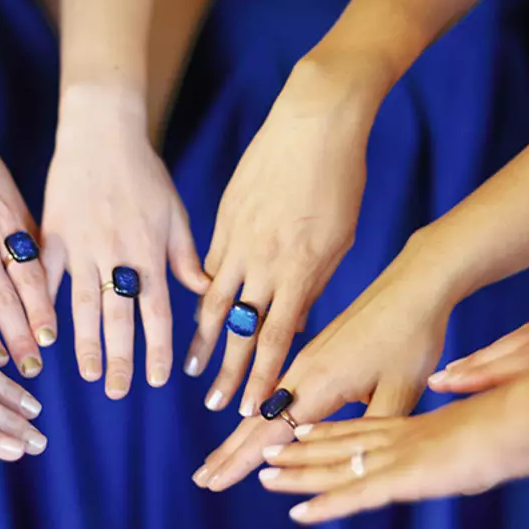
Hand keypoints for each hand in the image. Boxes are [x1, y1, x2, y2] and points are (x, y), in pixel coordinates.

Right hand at [41, 85, 208, 398]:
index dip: (157, 349)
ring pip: (83, 305)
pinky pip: (47, 277)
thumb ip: (186, 257)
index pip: (156, 312)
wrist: (101, 132)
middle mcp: (116, 255)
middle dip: (119, 359)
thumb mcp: (175, 213)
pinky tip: (44, 333)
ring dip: (84, 343)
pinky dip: (45, 305)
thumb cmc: (144, 173)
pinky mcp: (52, 235)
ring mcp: (81, 246)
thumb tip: (207, 293)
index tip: (157, 380)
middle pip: (118, 318)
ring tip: (86, 374)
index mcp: (149, 252)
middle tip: (117, 392)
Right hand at [185, 58, 371, 416]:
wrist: (313, 119)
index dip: (263, 377)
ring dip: (202, 340)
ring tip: (188, 367)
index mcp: (301, 269)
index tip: (252, 409)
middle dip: (228, 373)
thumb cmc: (340, 178)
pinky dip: (202, 294)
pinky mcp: (223, 219)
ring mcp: (238, 240)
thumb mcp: (338, 238)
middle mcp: (264, 261)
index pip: (279, 339)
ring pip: (214, 302)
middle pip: (242, 330)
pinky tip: (195, 313)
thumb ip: (313, 283)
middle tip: (216, 406)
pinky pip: (208, 266)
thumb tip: (294, 322)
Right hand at [193, 236, 452, 490]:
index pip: (270, 434)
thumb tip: (354, 467)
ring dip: (238, 436)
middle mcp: (302, 371)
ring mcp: (306, 361)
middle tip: (202, 481)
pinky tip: (252, 423)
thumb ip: (370, 431)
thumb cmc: (411, 337)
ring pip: (262, 406)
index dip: (241, 462)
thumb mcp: (401, 392)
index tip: (214, 484)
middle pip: (254, 421)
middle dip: (227, 453)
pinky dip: (258, 414)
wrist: (413, 285)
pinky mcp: (315, 354)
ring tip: (218, 462)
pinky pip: (276, 390)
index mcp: (319, 383)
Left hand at [256, 391, 528, 522]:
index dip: (329, 431)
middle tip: (266, 455)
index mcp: (414, 425)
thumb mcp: (482, 426)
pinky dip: (326, 505)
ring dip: (299, 476)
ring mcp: (397, 456)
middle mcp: (397, 437)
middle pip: (338, 445)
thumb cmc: (516, 417)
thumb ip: (463, 435)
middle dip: (300, 453)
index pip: (361, 427)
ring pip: (336, 468)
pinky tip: (298, 513)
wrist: (526, 414)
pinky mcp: (404, 477)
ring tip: (264, 477)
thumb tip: (470, 443)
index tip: (302, 431)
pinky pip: (356, 495)